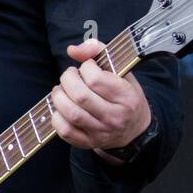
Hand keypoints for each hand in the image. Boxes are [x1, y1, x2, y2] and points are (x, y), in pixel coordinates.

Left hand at [50, 39, 151, 158]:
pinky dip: (57, 117)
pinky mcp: (88, 142)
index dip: (85, 67)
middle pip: (80, 96)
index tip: (87, 66)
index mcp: (126, 97)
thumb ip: (99, 52)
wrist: (135, 130)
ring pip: (71, 113)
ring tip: (61, 90)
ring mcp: (101, 132)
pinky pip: (65, 131)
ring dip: (59, 97)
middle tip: (70, 76)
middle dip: (67, 80)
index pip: (96, 80)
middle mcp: (114, 116)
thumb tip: (73, 50)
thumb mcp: (122, 72)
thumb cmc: (126, 96)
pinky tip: (61, 108)